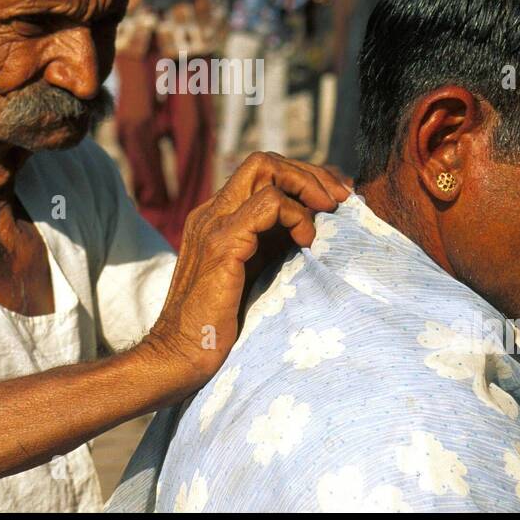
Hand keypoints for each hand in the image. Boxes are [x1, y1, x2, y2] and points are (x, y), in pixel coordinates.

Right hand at [140, 152, 350, 389]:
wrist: (178, 357)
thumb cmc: (218, 328)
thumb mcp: (253, 275)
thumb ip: (274, 247)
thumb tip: (318, 228)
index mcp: (218, 218)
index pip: (263, 172)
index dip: (305, 177)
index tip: (336, 199)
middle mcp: (212, 212)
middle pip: (265, 161)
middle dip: (310, 173)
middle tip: (341, 199)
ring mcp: (213, 224)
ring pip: (265, 168)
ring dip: (307, 184)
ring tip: (329, 212)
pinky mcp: (221, 244)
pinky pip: (267, 203)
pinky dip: (296, 214)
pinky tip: (307, 240)